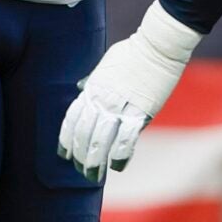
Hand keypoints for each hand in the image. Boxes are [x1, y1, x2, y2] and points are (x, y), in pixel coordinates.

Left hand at [58, 1, 201, 179]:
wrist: (157, 46)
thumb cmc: (132, 53)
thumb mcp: (105, 65)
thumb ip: (92, 80)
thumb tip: (81, 87)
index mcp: (92, 89)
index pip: (72, 119)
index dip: (66, 140)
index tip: (64, 155)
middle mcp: (101, 99)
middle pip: (83, 134)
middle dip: (80, 156)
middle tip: (82, 171)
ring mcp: (119, 106)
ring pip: (100, 140)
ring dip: (95, 162)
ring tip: (94, 176)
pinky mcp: (140, 112)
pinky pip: (126, 139)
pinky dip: (119, 155)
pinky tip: (117, 166)